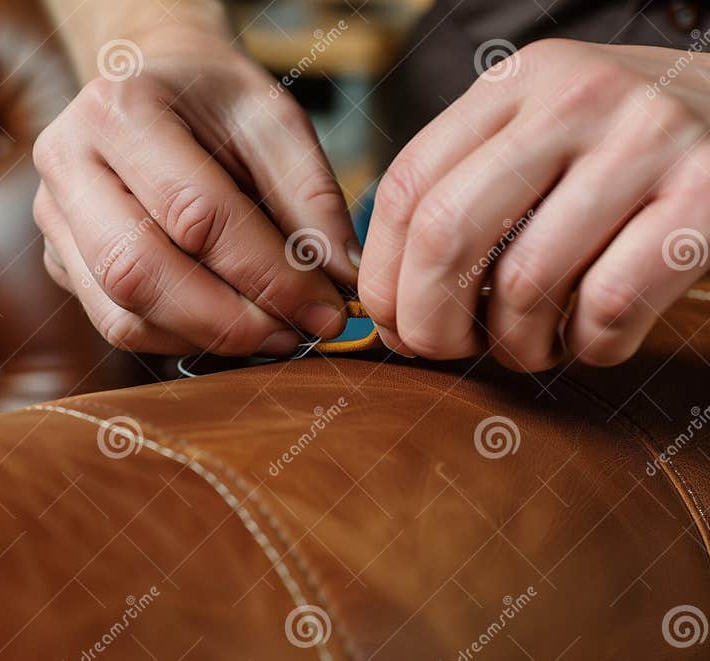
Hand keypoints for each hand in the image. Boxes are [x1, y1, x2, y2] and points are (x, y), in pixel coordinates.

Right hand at [33, 29, 358, 355]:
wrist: (150, 81)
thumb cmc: (215, 99)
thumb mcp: (274, 121)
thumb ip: (311, 196)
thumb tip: (341, 279)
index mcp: (120, 110)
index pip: (195, 213)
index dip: (268, 273)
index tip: (326, 308)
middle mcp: (68, 161)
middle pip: (139, 270)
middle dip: (228, 319)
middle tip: (293, 334)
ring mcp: (53, 215)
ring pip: (120, 311)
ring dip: (204, 337)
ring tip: (270, 336)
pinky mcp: (59, 257)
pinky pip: (114, 322)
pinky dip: (177, 339)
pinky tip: (226, 329)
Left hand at [360, 39, 709, 370]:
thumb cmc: (625, 155)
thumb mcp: (542, 139)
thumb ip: (469, 190)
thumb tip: (389, 299)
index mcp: (518, 83)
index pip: (408, 185)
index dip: (383, 273)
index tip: (391, 322)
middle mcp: (576, 98)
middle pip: (449, 232)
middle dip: (428, 319)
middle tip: (442, 351)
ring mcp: (646, 142)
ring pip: (526, 282)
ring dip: (515, 344)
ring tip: (530, 345)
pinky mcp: (706, 199)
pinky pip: (607, 307)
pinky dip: (588, 348)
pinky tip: (591, 338)